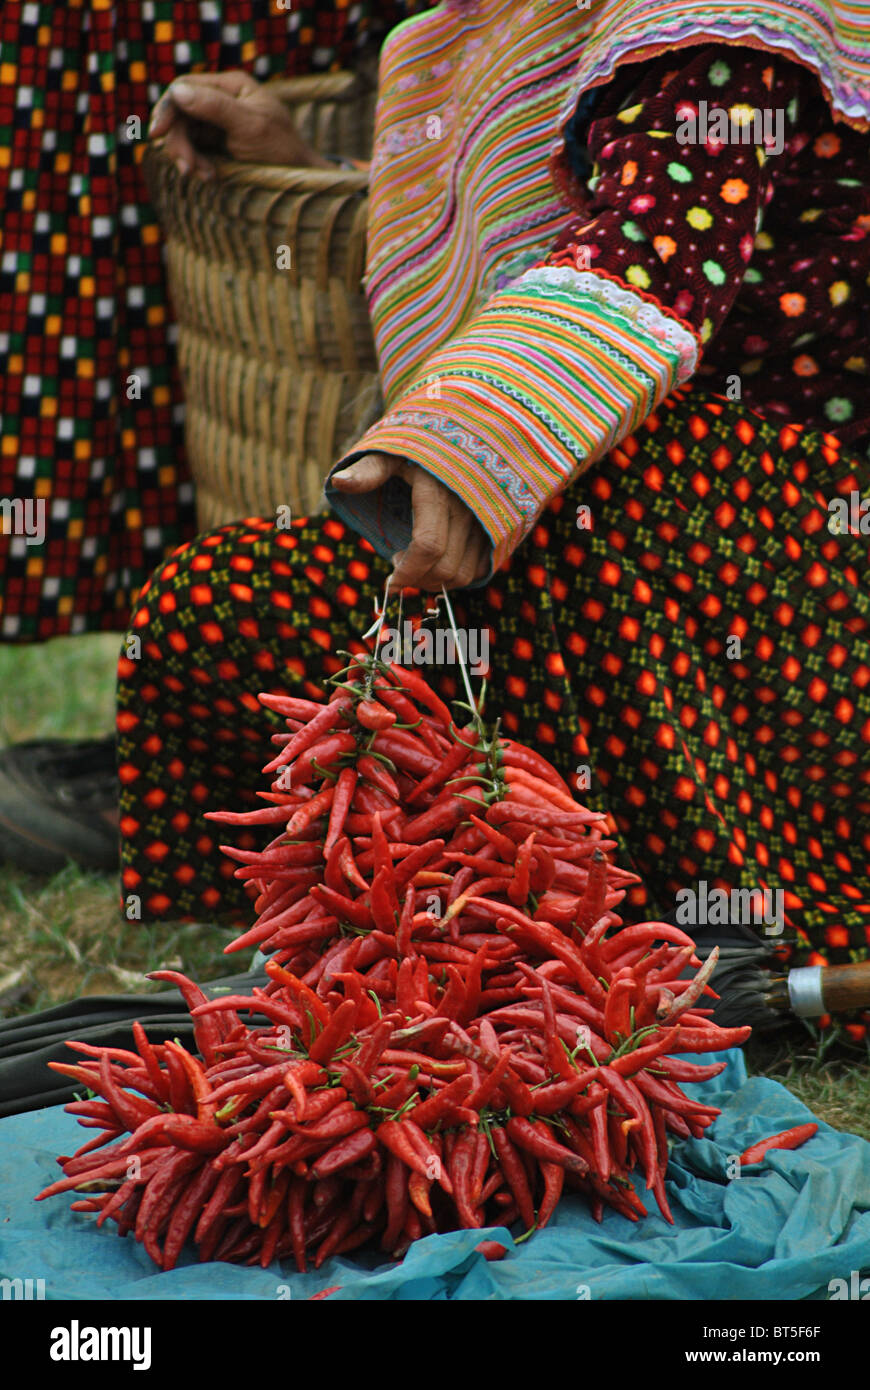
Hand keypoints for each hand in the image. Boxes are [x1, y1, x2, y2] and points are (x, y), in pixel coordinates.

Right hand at [147, 70, 332, 176]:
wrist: (300, 181)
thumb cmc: (282, 150)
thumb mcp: (250, 126)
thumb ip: (215, 107)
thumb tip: (178, 91)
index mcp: (232, 86)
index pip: (187, 87)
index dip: (168, 108)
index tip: (157, 133)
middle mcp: (222, 100)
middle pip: (181, 113)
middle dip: (179, 141)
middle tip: (187, 168)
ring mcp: (218, 123)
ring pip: (185, 134)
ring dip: (188, 157)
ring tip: (204, 176)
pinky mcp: (217, 145)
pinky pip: (194, 151)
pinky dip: (196, 165)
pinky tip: (209, 177)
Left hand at [331, 453, 490, 591]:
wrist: (469, 432)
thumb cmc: (421, 442)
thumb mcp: (391, 449)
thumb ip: (368, 469)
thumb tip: (339, 483)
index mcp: (439, 489)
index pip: (427, 546)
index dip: (407, 573)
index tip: (390, 582)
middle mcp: (468, 507)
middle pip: (445, 567)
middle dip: (417, 580)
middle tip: (398, 570)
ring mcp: (487, 519)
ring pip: (464, 573)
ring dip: (436, 581)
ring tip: (417, 566)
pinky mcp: (498, 528)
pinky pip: (480, 568)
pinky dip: (457, 576)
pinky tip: (438, 563)